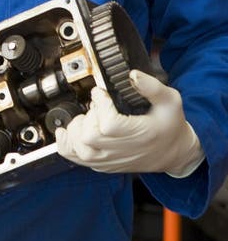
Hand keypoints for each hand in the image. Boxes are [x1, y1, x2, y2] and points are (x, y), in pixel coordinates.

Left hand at [55, 70, 203, 175]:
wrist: (174, 153)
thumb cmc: (170, 126)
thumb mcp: (170, 101)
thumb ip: (152, 87)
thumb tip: (132, 75)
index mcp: (139, 135)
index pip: (108, 123)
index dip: (100, 104)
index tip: (101, 92)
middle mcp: (122, 151)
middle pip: (89, 136)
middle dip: (89, 115)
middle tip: (97, 106)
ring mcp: (110, 160)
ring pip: (79, 149)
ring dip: (77, 128)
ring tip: (89, 118)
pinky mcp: (102, 165)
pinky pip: (75, 158)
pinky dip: (66, 143)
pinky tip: (68, 131)